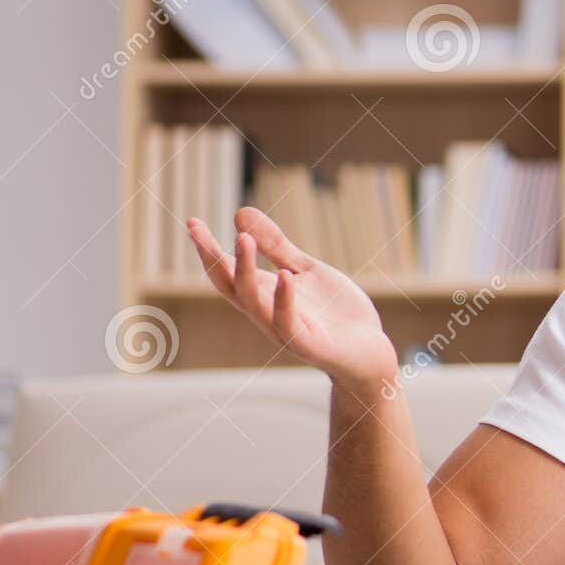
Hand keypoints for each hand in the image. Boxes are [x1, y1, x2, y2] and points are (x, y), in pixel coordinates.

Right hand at [185, 208, 397, 388]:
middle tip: (196, 228)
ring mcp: (286, 331)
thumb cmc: (336, 314)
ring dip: (245, 272)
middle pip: (230, 286)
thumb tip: (240, 212)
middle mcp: (267, 314)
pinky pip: (288, 325)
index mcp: (264, 295)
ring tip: (243, 239)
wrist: (371, 352)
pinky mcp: (309, 345)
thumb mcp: (305, 270)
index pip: (227, 272)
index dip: (208, 249)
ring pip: (254, 303)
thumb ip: (276, 246)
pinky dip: (284, 301)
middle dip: (211, 258)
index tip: (192, 221)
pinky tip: (284, 275)